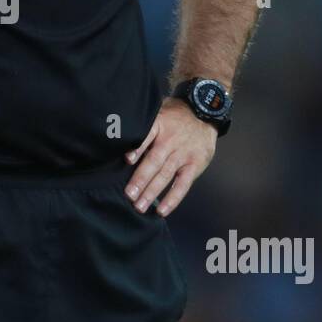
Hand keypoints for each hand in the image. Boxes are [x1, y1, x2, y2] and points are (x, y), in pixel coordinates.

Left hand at [123, 97, 216, 215]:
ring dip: (152, 192)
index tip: (127, 160)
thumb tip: (117, 132)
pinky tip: (162, 210)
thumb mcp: (158, 111)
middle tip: (129, 195)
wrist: (205, 113)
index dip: (138, 148)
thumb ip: (142, 124)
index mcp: (160, 125)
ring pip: (166, 175)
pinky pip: (182, 185)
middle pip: (154, 162)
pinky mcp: (194, 165)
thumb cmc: (175, 115)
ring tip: (139, 206)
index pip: (147, 136)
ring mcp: (183, 154)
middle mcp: (171, 141)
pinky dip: (172, 198)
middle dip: (141, 179)